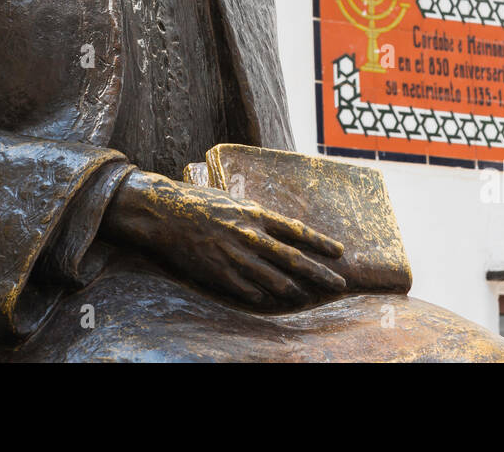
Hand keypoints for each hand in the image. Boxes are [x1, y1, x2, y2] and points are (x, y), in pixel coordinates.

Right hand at [100, 168, 346, 310]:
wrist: (164, 213)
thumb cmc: (198, 203)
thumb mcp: (232, 202)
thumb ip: (255, 217)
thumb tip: (276, 229)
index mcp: (255, 214)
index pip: (297, 230)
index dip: (320, 242)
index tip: (339, 252)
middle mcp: (250, 235)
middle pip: (293, 258)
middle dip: (319, 272)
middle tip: (339, 282)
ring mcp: (236, 255)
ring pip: (274, 278)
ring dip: (294, 288)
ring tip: (307, 295)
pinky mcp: (219, 272)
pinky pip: (247, 289)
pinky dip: (261, 295)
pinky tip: (270, 299)